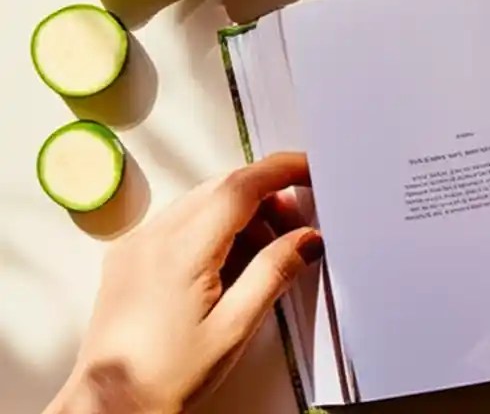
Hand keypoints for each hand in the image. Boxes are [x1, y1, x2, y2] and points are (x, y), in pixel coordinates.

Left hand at [45, 153, 322, 413]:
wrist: (112, 405)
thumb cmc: (168, 375)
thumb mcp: (234, 327)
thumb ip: (274, 273)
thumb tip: (307, 237)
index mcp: (182, 250)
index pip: (240, 186)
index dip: (280, 170)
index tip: (309, 168)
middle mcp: (153, 237)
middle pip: (222, 188)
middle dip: (266, 196)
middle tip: (295, 227)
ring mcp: (136, 244)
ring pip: (201, 202)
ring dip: (240, 214)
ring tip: (263, 257)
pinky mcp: (128, 257)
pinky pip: (178, 222)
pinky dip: (212, 228)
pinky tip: (228, 265)